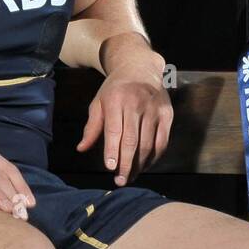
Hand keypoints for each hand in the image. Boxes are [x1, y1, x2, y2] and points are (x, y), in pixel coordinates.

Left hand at [77, 56, 173, 184]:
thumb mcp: (99, 102)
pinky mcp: (167, 114)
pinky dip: (154, 157)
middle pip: (132, 140)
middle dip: (126, 163)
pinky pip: (162, 141)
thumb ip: (92, 126)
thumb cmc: (115, 89)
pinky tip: (145, 165)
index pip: (115, 130)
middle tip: (120, 180)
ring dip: (140, 164)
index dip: (113, 150)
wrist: (140, 68)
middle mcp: (137, 104)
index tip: (110, 167)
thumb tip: (82, 148)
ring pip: (148, 143)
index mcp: (116, 100)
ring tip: (131, 176)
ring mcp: (155, 109)